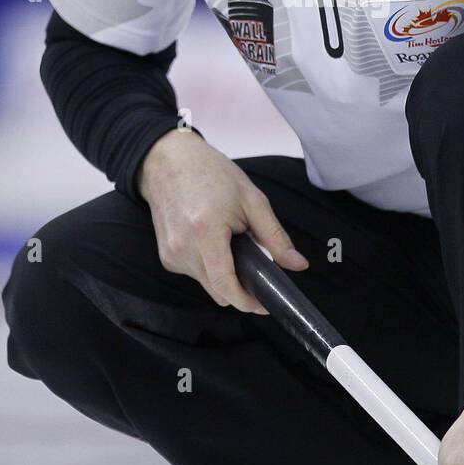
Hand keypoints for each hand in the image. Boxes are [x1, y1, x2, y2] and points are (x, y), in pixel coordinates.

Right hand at [137, 129, 308, 313]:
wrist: (168, 160)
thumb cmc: (211, 174)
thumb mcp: (251, 199)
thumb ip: (275, 237)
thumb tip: (298, 265)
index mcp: (205, 232)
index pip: (225, 285)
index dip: (248, 302)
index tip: (265, 304)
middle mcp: (183, 247)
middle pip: (217, 292)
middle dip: (240, 289)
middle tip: (257, 271)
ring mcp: (170, 254)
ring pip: (206, 285)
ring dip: (224, 277)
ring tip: (232, 246)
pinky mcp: (165, 256)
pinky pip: (194, 274)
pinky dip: (209, 267)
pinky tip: (213, 243)